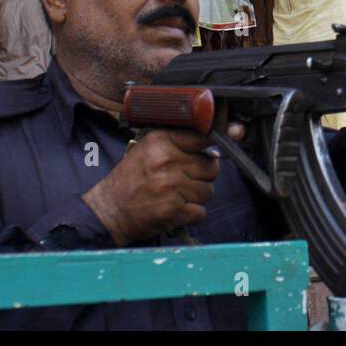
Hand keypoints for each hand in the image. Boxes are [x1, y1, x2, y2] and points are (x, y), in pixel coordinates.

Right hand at [83, 125, 239, 244]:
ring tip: (174, 194)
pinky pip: (201, 211)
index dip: (221, 136)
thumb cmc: (131, 179)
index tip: (235, 132)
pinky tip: (174, 209)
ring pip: (208, 190)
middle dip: (202, 175)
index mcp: (161, 142)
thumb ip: (179, 141)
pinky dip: (191, 214)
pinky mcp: (173, 211)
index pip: (203, 135)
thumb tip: (221, 134)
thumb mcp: (148, 149)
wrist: (109, 210)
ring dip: (196, 196)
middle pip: (211, 166)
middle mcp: (166, 162)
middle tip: (182, 178)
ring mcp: (170, 187)